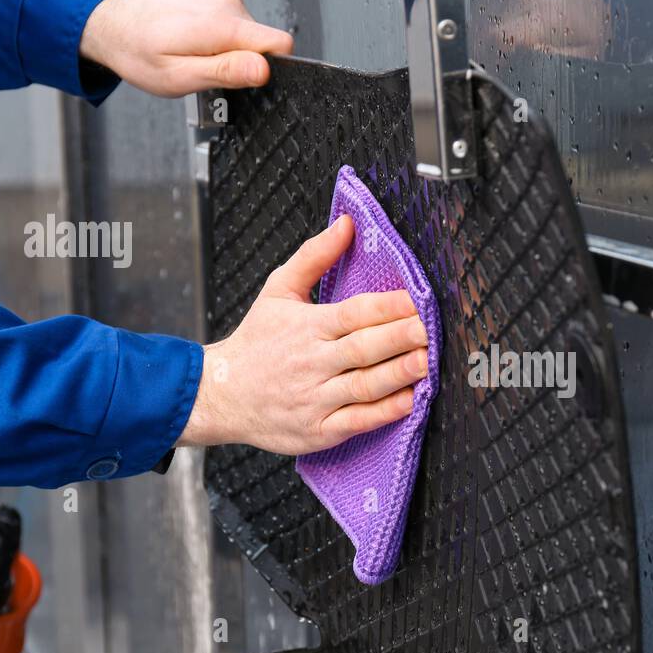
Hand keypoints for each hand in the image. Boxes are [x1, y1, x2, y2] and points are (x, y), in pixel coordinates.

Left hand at [79, 0, 292, 97]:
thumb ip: (226, 73)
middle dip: (237, 55)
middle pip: (260, 38)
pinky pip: (232, 11)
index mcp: (221, 24)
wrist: (114, 24)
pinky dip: (215, 23)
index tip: (242, 73)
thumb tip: (262, 69)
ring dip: (225, 40)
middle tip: (203, 61)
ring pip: (246, 25)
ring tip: (193, 45)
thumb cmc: (140, 53)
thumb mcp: (181, 78)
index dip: (266, 66)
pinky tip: (190, 29)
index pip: (279, 44)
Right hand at [178, 216, 430, 454]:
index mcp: (308, 326)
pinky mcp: (318, 430)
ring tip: (427, 362)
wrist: (221, 394)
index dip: (388, 306)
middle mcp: (313, 362)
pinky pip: (355, 421)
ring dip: (397, 374)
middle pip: (363, 348)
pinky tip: (408, 401)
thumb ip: (314, 256)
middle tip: (432, 329)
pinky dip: (382, 413)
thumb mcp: (277, 290)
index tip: (419, 300)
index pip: (354, 313)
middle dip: (400, 338)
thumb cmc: (256, 341)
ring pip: (363, 385)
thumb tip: (347, 223)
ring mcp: (315, 398)